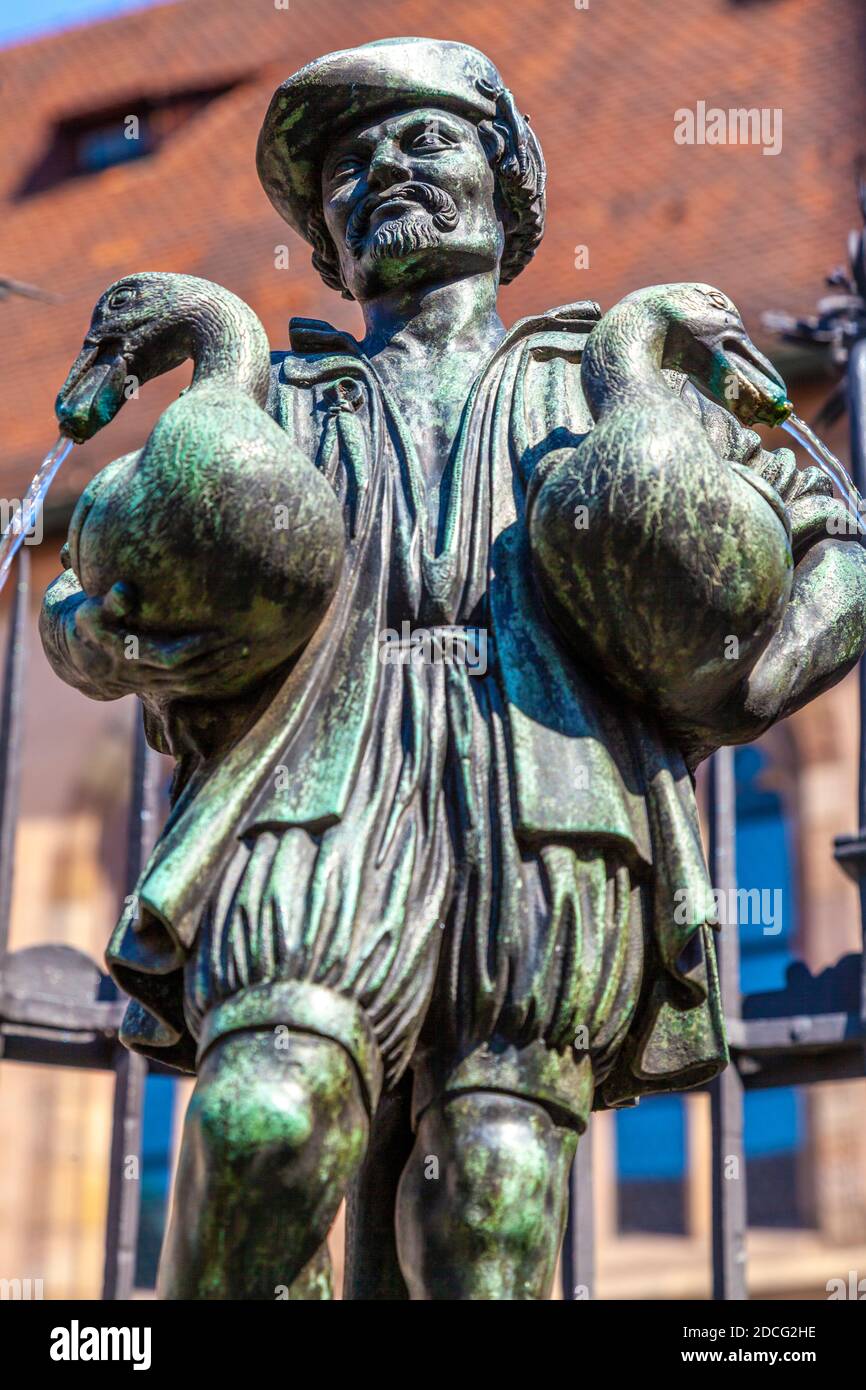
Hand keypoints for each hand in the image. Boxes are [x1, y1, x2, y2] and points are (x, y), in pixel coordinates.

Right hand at [69, 582, 250, 698]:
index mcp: (132, 657)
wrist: (85, 659)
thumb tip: (123, 590)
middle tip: (244, 644)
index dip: (194, 648)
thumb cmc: (92, 626)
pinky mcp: (164, 687)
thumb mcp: (91, 613)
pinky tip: (236, 665)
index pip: (170, 657)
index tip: (218, 633)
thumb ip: (109, 604)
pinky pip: (194, 688)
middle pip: (190, 673)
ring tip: (246, 652)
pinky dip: (216, 678)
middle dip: (218, 660)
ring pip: (195, 683)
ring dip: (222, 670)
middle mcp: (147, 675)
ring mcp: (157, 684)